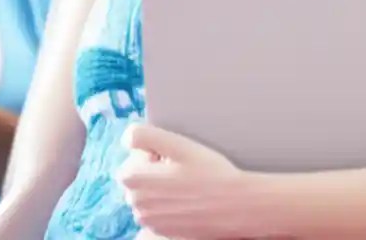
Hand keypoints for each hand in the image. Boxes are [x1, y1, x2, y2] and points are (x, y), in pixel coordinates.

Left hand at [117, 123, 251, 239]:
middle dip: (155, 173)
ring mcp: (148, 220)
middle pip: (139, 178)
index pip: (134, 158)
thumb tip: (126, 140)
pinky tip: (189, 202)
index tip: (174, 159)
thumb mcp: (177, 144)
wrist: (240, 207)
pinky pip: (157, 212)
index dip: (154, 155)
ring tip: (188, 188)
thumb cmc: (211, 173)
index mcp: (133, 178)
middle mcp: (135, 203)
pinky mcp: (161, 232)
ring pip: (147, 196)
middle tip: (184, 173)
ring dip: (160, 189)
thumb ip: (143, 136)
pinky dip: (168, 206)